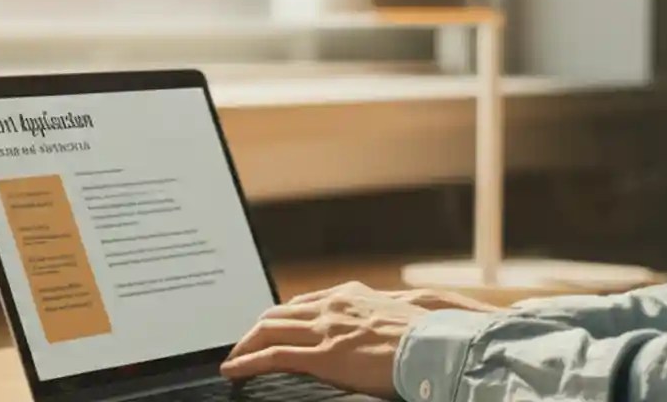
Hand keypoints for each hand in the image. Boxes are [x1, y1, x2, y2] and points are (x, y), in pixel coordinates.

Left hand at [221, 281, 431, 398]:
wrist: (433, 346)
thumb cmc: (423, 338)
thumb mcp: (393, 316)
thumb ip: (370, 319)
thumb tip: (366, 332)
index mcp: (349, 295)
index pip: (302, 303)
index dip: (281, 317)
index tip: (270, 328)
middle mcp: (332, 306)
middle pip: (279, 314)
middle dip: (256, 330)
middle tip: (244, 345)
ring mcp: (325, 329)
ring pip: (269, 331)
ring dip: (245, 345)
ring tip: (233, 358)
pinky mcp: (322, 356)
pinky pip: (272, 357)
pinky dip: (247, 363)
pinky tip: (234, 370)